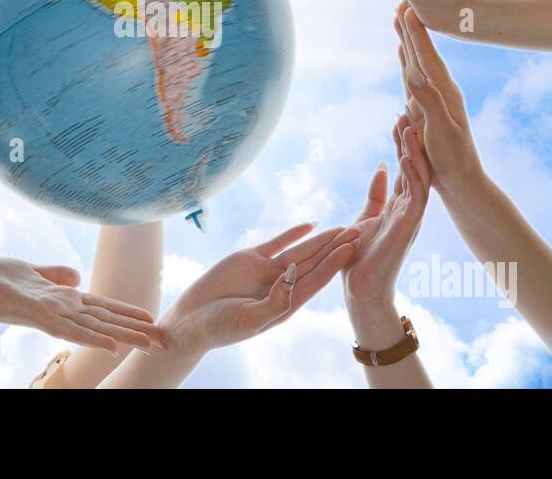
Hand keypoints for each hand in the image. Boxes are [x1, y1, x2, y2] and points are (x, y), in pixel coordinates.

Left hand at [0, 257, 165, 354]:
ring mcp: (52, 314)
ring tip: (150, 345)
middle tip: (165, 342)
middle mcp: (62, 310)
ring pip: (96, 327)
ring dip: (124, 337)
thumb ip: (55, 274)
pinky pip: (70, 329)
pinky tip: (111, 345)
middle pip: (107, 321)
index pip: (102, 307)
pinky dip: (92, 338)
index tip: (153, 319)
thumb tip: (77, 276)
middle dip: (136, 332)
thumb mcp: (32, 271)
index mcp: (63, 299)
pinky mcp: (39, 315)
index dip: (128, 313)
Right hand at [161, 222, 359, 354]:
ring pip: (300, 250)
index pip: (317, 279)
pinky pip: (277, 243)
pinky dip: (293, 233)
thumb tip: (292, 279)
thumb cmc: (220, 327)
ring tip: (342, 226)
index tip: (353, 246)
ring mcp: (266, 271)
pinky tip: (310, 224)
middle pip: (315, 262)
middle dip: (336, 246)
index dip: (335, 262)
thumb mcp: (249, 320)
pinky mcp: (250, 258)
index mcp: (285, 303)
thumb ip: (273, 302)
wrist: (191, 320)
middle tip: (359, 229)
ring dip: (321, 239)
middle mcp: (281, 285)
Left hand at [342, 115, 430, 324]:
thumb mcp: (366, 216)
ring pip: (420, 176)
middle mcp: (410, 208)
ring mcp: (412, 217)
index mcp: (400, 204)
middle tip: (410, 110)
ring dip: (415, 151)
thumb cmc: (361, 257)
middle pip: (416, 166)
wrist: (361, 289)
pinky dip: (413, 174)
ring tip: (410, 126)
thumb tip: (382, 166)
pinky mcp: (408, 226)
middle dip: (413, 139)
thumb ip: (377, 193)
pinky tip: (405, 155)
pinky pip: (415, 195)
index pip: (406, 165)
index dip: (404, 141)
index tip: (401, 116)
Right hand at [395, 2, 482, 195]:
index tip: (405, 7)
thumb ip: (427, 100)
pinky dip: (407, 60)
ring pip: (415, 60)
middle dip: (410, 26)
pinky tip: (405, 56)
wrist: (462, 181)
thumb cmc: (452, 159)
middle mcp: (439, 89)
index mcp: (443, 91)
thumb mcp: (440, 130)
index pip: (425, 55)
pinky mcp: (427, 107)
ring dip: (407, 38)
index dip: (414, 31)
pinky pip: (413, 76)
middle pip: (421, 50)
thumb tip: (412, 72)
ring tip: (400, 18)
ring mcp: (433, 97)